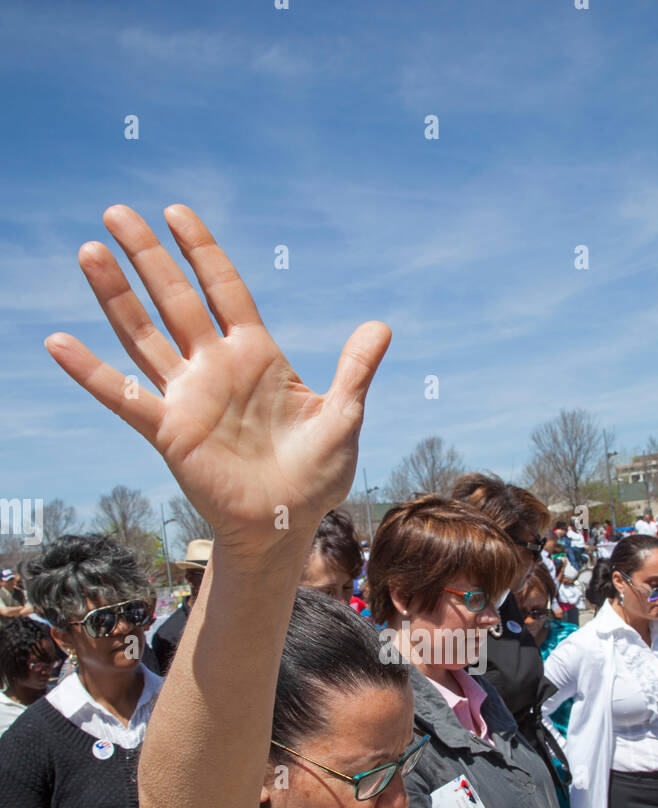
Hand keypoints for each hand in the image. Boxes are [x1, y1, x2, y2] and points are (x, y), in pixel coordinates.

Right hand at [45, 205, 390, 558]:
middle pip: (175, 299)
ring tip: (89, 251)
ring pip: (143, 336)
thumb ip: (355, 371)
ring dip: (115, 295)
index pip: (224, 290)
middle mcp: (215, 368)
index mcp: (256, 356)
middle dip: (147, 256)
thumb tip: (381, 326)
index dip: (202, 252)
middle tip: (117, 211)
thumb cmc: (316, 476)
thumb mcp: (343, 417)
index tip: (176, 213)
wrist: (287, 526)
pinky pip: (123, 397)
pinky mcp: (169, 432)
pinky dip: (90, 372)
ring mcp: (188, 397)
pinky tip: (58, 343)